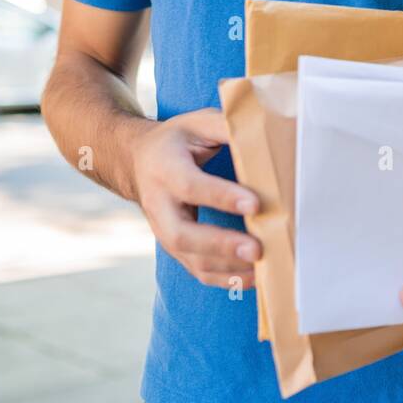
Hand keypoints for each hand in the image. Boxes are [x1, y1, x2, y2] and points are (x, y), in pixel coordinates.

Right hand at [130, 107, 261, 290]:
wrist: (138, 162)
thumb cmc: (177, 141)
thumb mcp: (197, 123)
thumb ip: (226, 127)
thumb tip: (263, 133)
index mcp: (165, 168)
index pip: (192, 186)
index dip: (222, 197)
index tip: (255, 204)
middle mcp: (159, 205)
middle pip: (183, 234)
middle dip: (221, 245)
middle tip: (257, 249)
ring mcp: (163, 231)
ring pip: (191, 259)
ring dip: (228, 268)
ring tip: (263, 267)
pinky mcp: (174, 248)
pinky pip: (197, 270)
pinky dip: (225, 279)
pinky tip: (254, 277)